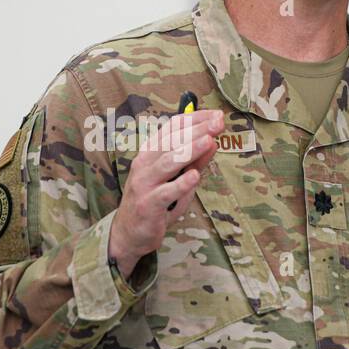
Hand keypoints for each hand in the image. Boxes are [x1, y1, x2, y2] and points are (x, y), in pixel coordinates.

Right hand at [108, 108, 223, 278]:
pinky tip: (195, 176)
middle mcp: (144, 164)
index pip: (172, 127)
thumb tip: (213, 140)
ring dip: (189, 150)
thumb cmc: (155, 202)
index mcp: (150, 152)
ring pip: (167, 162)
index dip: (194, 119)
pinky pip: (165, 192)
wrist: (130, 233)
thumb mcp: (176, 178)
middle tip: (218, 123)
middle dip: (197, 130)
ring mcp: (144, 184)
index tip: (216, 115)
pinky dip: (181, 184)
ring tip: (209, 141)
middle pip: (171, 141)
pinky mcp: (148, 204)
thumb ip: (194, 161)